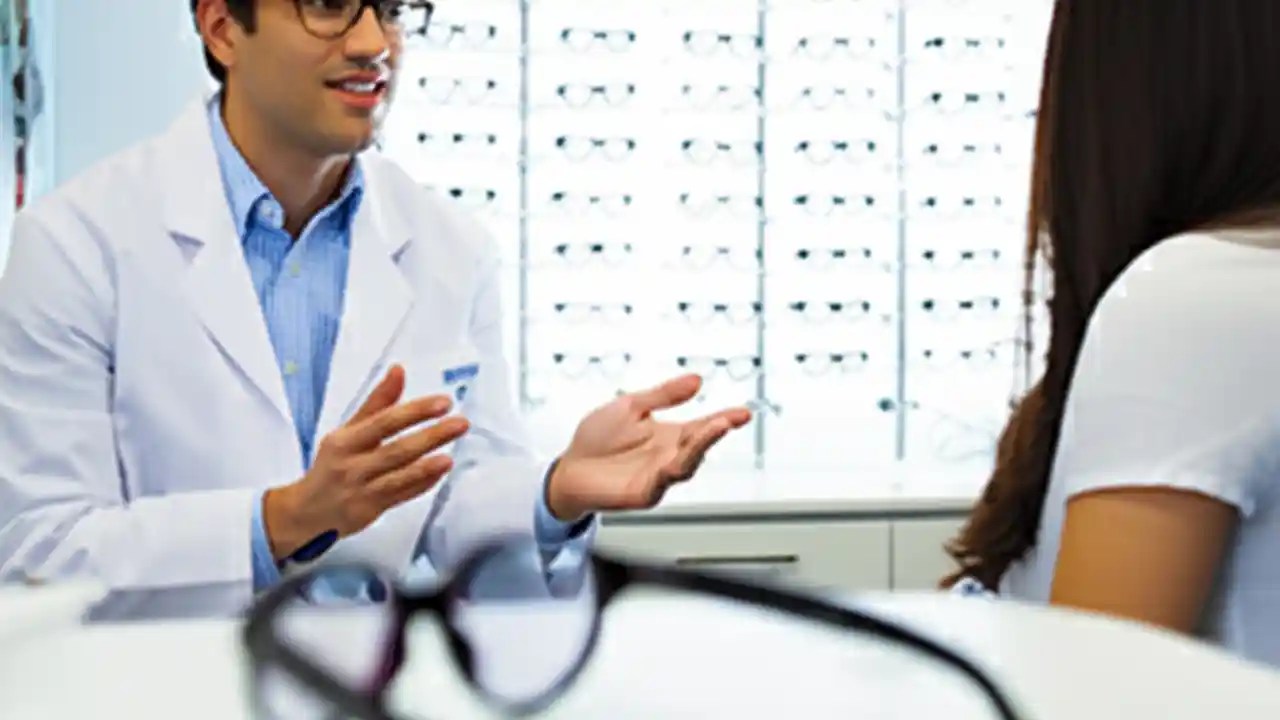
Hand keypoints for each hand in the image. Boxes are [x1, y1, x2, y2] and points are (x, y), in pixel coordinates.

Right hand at [263, 365, 469, 561]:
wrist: (308, 511)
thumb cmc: (333, 465)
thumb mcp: (348, 431)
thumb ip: (377, 403)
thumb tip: (399, 370)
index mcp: (345, 441)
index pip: (384, 422)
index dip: (415, 411)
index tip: (443, 402)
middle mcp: (352, 466)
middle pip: (396, 450)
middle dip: (430, 436)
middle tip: (460, 423)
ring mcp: (361, 491)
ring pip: (398, 477)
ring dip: (426, 468)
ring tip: (449, 456)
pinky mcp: (369, 511)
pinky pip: (400, 496)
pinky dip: (420, 485)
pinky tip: (439, 473)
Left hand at [545, 374, 752, 520]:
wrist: (567, 469)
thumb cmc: (596, 440)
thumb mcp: (631, 406)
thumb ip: (663, 395)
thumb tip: (696, 380)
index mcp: (668, 436)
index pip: (702, 427)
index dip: (724, 420)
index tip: (743, 412)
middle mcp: (668, 457)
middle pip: (698, 446)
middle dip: (714, 433)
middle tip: (728, 420)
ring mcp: (657, 477)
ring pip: (685, 464)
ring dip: (699, 448)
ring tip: (712, 430)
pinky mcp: (642, 494)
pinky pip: (661, 483)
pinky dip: (670, 471)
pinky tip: (675, 460)